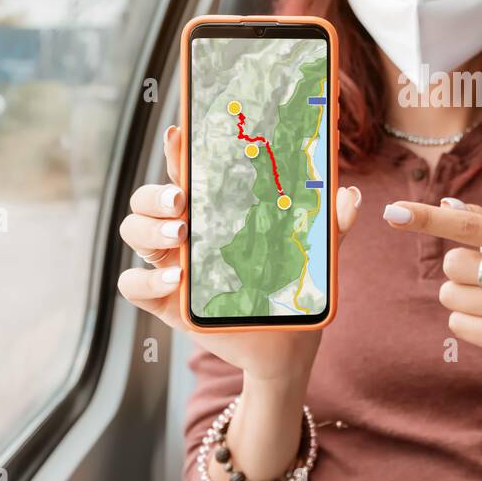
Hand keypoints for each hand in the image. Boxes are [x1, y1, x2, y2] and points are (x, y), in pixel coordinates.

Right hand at [117, 125, 360, 382]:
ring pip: (133, 231)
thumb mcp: (315, 254)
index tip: (179, 132)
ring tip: (182, 235)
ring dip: (150, 229)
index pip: (188, 173)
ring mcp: (171, 265)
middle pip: (147, 199)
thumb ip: (332, 224)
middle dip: (155, 193)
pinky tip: (176, 278)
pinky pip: (132, 285)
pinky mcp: (165, 302)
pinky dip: (147, 279)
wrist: (285, 348)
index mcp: (215, 212)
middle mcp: (186, 233)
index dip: (178, 151)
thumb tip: (349, 192)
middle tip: (182, 200)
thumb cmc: (291, 290)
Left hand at [381, 197, 481, 370]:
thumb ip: (478, 219)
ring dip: (460, 298)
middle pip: (451, 264)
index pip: (468, 225)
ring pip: (450, 295)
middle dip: (458, 271)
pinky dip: (465, 322)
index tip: (394, 211)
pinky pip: (456, 324)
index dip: (428, 218)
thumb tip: (444, 203)